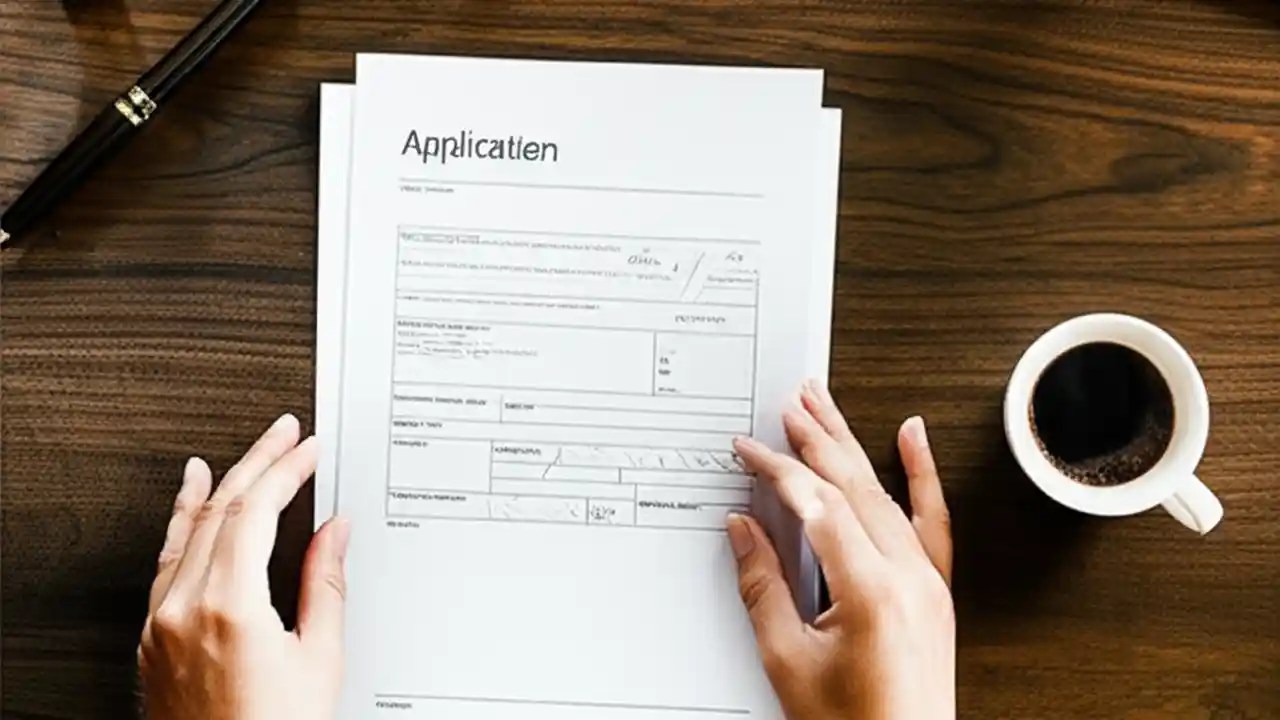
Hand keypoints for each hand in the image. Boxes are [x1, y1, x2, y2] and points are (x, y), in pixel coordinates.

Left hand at [138, 414, 349, 719]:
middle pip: (218, 510)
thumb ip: (325, 585)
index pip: (255, 510)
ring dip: (214, 486)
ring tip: (234, 454)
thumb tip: (334, 533)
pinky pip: (163, 563)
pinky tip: (187, 510)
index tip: (307, 450)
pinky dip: (180, 526)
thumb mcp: (319, 660)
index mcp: (229, 607)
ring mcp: (160, 623)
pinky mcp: (152, 639)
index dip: (285, 471)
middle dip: (256, 462)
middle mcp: (183, 608)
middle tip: (284, 433)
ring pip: (184, 532)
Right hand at [728, 381, 953, 719]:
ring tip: (825, 410)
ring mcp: (928, 584)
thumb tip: (744, 532)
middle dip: (817, 440)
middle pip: (854, 488)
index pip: (817, 506)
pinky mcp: (936, 593)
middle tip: (790, 404)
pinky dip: (922, 476)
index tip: (751, 449)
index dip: (779, 470)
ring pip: (886, 495)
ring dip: (852, 448)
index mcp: (870, 593)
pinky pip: (933, 522)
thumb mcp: (789, 661)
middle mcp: (908, 579)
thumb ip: (763, 588)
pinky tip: (912, 439)